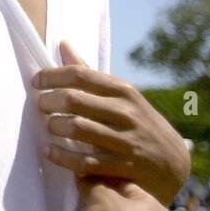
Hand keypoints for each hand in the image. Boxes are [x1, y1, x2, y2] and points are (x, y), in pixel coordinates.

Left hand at [35, 42, 190, 205]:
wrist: (173, 162)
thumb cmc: (136, 122)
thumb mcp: (120, 95)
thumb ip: (89, 73)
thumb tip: (62, 44)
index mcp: (123, 90)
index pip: (79, 75)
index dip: (51, 76)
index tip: (36, 82)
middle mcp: (126, 113)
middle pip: (74, 100)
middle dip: (49, 101)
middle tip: (40, 105)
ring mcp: (126, 140)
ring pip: (78, 128)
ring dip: (55, 126)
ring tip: (48, 126)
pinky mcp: (124, 167)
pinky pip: (85, 161)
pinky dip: (62, 156)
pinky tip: (49, 151)